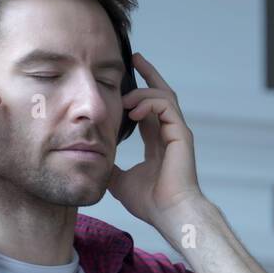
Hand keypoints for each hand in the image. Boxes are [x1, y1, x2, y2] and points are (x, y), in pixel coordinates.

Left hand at [107, 52, 203, 224]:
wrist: (170, 214)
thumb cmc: (151, 203)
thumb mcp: (119, 180)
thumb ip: (110, 166)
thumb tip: (92, 162)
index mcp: (157, 143)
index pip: (148, 109)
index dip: (137, 94)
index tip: (124, 81)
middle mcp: (169, 134)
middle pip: (160, 94)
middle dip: (148, 74)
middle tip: (133, 58)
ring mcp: (177, 133)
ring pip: (163, 96)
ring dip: (143, 92)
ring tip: (125, 97)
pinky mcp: (181, 134)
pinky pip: (165, 105)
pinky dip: (148, 103)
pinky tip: (133, 110)